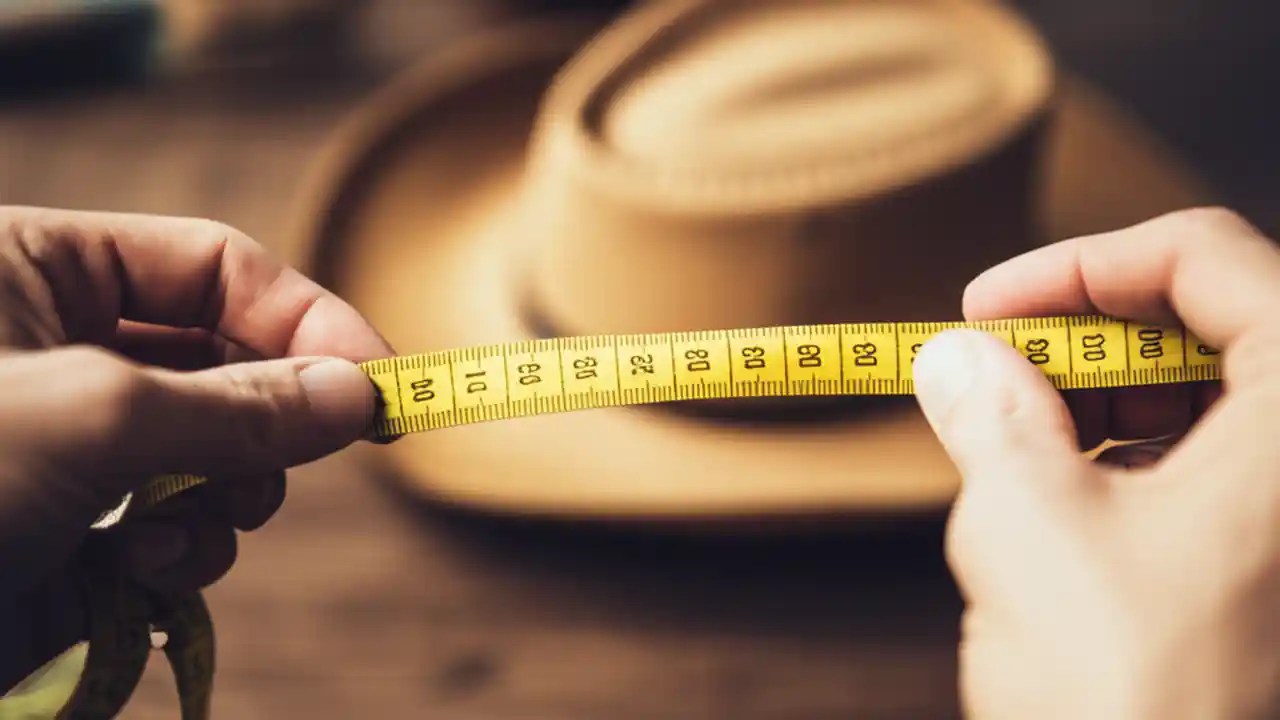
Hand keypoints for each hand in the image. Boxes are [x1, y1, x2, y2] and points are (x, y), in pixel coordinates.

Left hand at [0, 207, 392, 691]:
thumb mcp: (90, 417)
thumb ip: (238, 402)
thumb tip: (359, 394)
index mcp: (37, 272)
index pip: (214, 267)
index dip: (307, 317)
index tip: (382, 382)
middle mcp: (62, 350)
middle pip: (231, 359)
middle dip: (273, 415)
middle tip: (325, 449)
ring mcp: (76, 446)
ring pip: (221, 452)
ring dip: (231, 495)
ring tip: (184, 529)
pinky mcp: (81, 530)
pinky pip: (183, 526)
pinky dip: (186, 554)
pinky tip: (141, 574)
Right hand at [913, 208, 1279, 718]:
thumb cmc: (1130, 700)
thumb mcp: (1026, 527)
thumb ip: (990, 416)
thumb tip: (956, 363)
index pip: (1210, 258)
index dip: (1081, 265)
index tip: (987, 307)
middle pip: (1213, 327)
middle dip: (1082, 341)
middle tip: (985, 368)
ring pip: (1207, 404)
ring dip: (1097, 407)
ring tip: (1010, 448)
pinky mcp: (1270, 570)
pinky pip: (1210, 475)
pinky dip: (1125, 469)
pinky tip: (1060, 509)